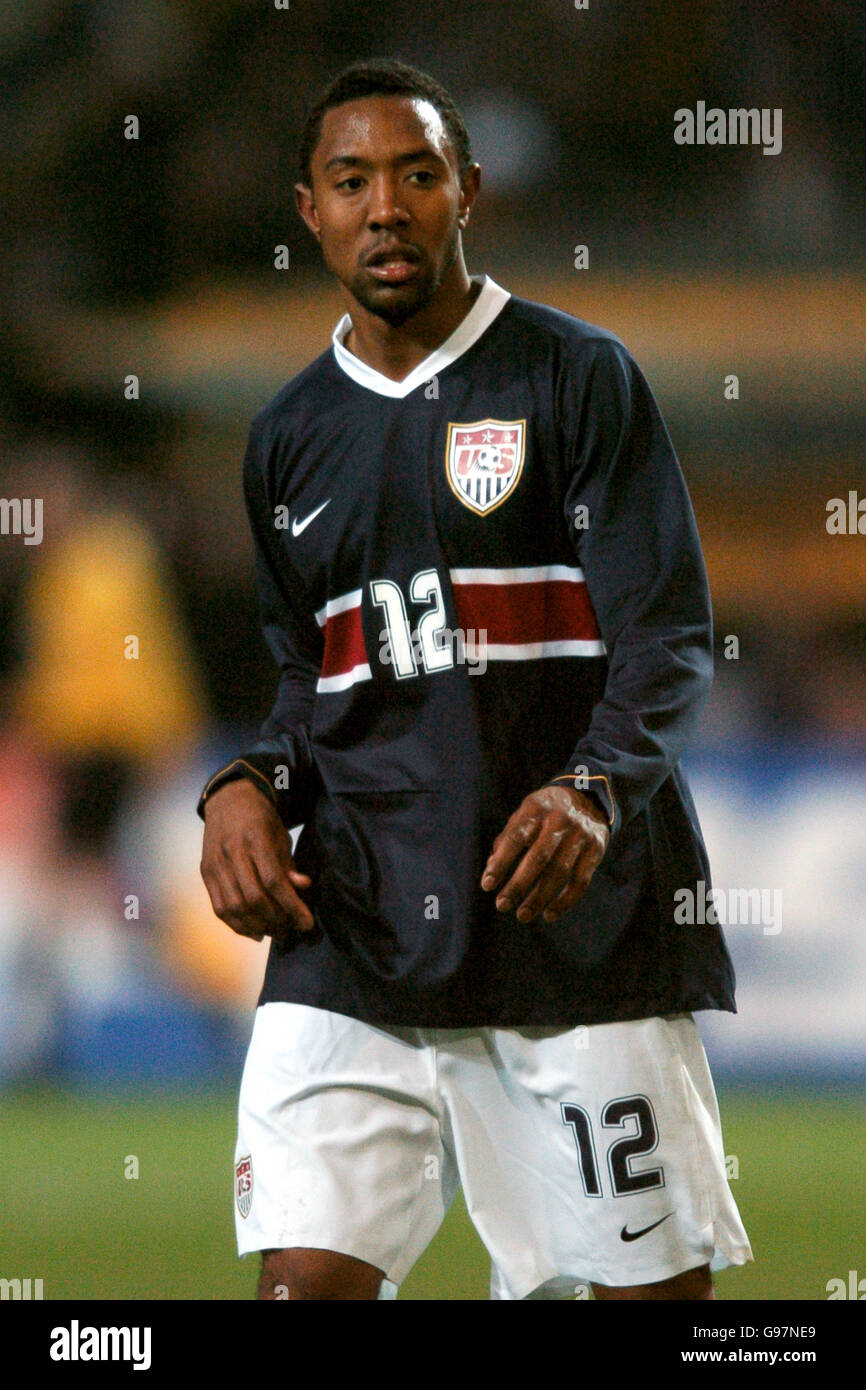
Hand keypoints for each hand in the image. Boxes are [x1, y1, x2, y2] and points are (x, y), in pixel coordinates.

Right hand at [200, 777, 314, 941]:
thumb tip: (303, 888)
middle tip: (293, 928)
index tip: (307, 923)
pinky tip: (256, 932)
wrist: (228, 800)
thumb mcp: (281, 835)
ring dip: (258, 926)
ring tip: (277, 932)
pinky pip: (219, 908)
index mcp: (255, 838)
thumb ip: (289, 864)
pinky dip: (238, 925)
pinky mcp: (206, 873)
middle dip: (277, 919)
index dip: (291, 906)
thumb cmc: (261, 819)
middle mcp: (231, 852)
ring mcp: (215, 864)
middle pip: (253, 898)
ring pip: (235, 907)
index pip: (273, 881)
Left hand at [481, 784, 609, 923]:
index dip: (501, 863)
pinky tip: (549, 915)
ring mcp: (580, 835)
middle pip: (538, 858)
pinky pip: (580, 881)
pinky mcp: (596, 849)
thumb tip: (491, 870)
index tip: (487, 885)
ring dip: (539, 898)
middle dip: (518, 885)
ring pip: (559, 872)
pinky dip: (565, 901)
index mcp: (536, 809)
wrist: (588, 797)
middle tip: (501, 905)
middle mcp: (560, 821)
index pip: (515, 838)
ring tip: (522, 915)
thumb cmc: (545, 812)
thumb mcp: (526, 814)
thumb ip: (508, 838)